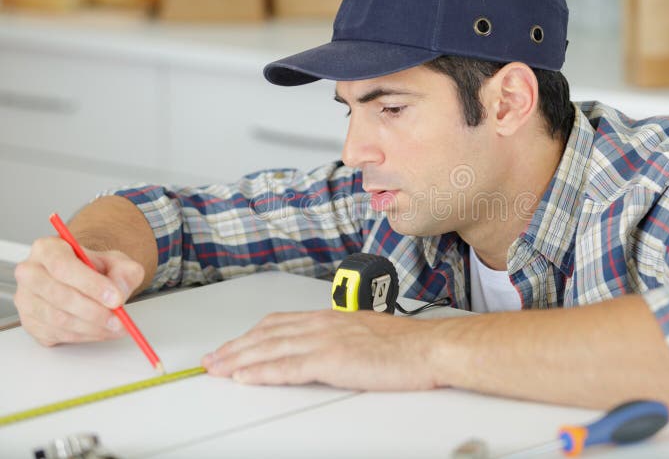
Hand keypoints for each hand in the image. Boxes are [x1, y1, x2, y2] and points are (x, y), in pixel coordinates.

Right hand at [14, 236, 144, 345]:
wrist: (87, 279)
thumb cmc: (96, 268)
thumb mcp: (118, 262)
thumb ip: (124, 273)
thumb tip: (119, 291)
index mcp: (48, 249)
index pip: (63, 266)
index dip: (91, 284)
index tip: (116, 298)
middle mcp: (31, 273)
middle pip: (58, 295)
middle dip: (93, 311)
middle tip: (118, 318)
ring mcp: (26, 300)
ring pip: (58, 319)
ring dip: (92, 327)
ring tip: (116, 326)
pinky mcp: (31, 323)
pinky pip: (58, 334)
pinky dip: (85, 336)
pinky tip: (101, 330)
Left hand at [202, 310, 440, 390]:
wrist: (429, 347)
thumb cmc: (406, 345)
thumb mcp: (365, 333)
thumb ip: (340, 338)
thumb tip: (327, 349)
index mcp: (329, 318)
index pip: (278, 324)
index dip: (250, 335)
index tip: (232, 346)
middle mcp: (322, 325)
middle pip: (267, 335)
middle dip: (235, 348)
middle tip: (211, 359)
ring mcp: (326, 341)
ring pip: (270, 349)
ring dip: (238, 360)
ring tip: (216, 369)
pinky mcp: (333, 360)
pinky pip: (288, 367)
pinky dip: (262, 372)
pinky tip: (245, 378)